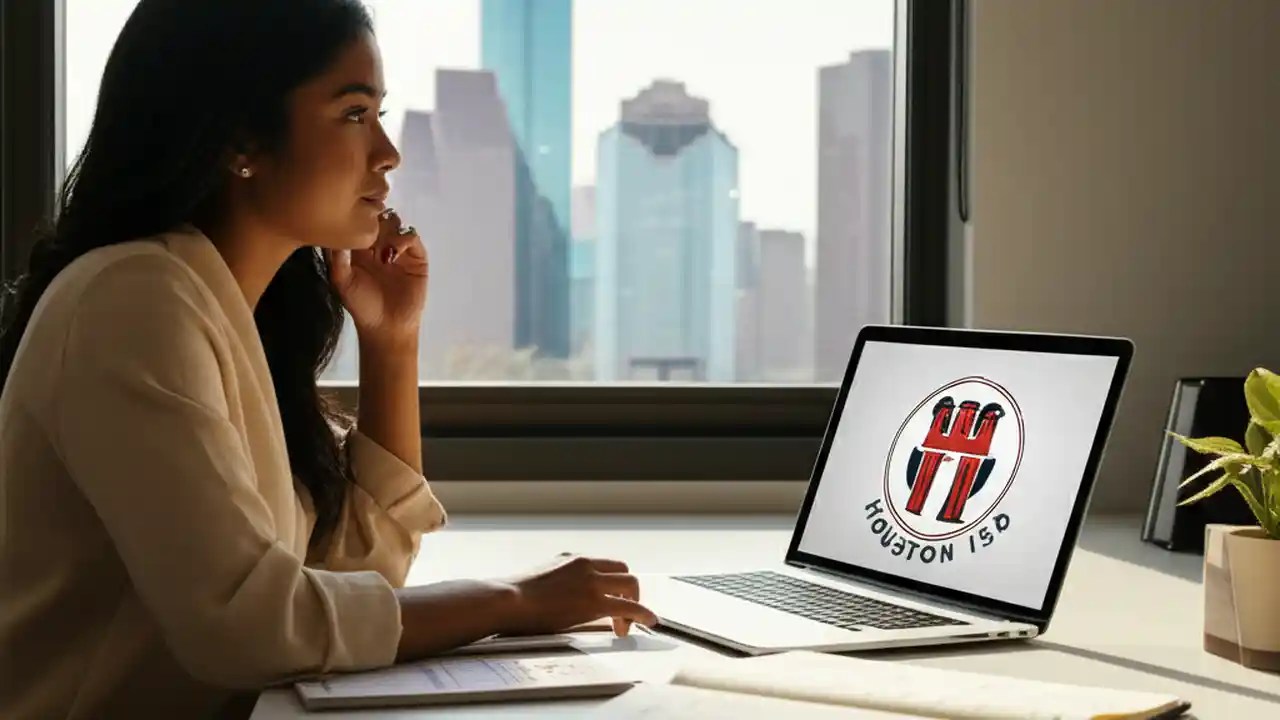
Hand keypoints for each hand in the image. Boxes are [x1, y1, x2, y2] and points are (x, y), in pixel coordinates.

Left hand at [327, 208, 427, 347]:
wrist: (386, 327)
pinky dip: (404, 239)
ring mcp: (400, 250)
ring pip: (396, 223)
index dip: (357, 216)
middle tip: (369, 229)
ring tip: (380, 246)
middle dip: (374, 218)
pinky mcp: (417, 258)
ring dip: (388, 228)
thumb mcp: (341, 281)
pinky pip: (413, 238)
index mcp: (360, 248)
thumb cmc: (362, 306)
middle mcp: (380, 245)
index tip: (352, 218)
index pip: (360, 222)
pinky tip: (393, 253)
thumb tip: (333, 232)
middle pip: (379, 218)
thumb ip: (337, 258)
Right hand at [500, 554, 657, 637]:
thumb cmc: (512, 598)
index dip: (612, 582)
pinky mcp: (594, 601)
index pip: (604, 564)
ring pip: (630, 584)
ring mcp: (591, 581)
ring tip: (628, 624)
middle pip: (622, 571)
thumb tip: (553, 596)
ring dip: (635, 603)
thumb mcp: (537, 579)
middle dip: (627, 591)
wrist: (506, 600)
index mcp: (572, 558)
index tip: (611, 598)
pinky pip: (629, 606)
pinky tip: (649, 622)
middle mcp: (585, 564)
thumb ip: (554, 581)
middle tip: (622, 612)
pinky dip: (644, 613)